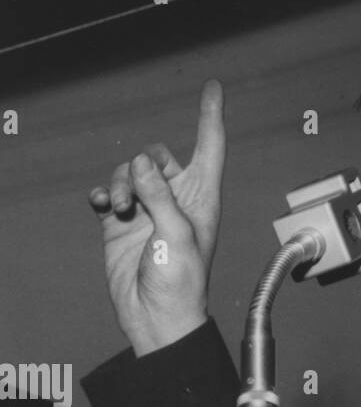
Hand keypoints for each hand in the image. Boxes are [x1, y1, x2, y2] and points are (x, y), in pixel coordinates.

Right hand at [88, 80, 225, 355]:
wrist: (155, 318)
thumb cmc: (181, 285)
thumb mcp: (178, 236)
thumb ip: (160, 195)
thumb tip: (140, 164)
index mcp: (201, 200)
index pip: (209, 149)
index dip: (210, 117)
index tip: (213, 88)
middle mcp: (176, 200)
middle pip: (157, 156)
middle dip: (142, 166)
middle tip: (135, 196)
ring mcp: (148, 211)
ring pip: (130, 173)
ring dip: (120, 184)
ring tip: (119, 209)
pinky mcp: (122, 224)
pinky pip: (109, 192)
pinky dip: (103, 193)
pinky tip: (101, 204)